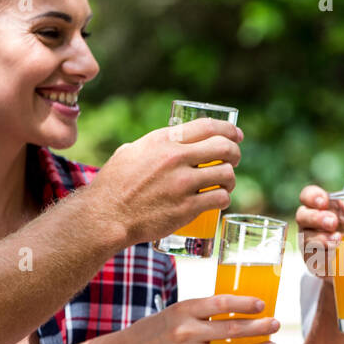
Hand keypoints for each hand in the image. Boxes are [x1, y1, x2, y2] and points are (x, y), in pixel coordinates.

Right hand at [94, 119, 242, 245]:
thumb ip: (154, 145)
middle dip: (235, 153)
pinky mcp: (187, 208)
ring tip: (225, 184)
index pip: (208, 126)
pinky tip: (219, 200)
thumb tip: (171, 142)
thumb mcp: (130, 152)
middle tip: (233, 160)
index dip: (229, 130)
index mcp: (163, 140)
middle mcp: (176, 158)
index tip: (236, 135)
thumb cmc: (114, 185)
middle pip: (224, 148)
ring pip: (227, 175)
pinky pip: (220, 199)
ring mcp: (183, 184)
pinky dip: (224, 199)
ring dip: (231, 180)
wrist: (106, 216)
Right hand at [106, 296, 276, 343]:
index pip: (221, 303)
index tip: (262, 304)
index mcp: (183, 310)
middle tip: (274, 325)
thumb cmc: (153, 332)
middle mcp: (185, 332)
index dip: (245, 304)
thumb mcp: (174, 314)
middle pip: (231, 330)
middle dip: (258, 328)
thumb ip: (201, 315)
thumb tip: (238, 314)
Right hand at [296, 184, 343, 281]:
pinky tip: (333, 260)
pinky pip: (312, 261)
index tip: (324, 201)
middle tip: (333, 222)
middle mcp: (310, 224)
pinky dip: (323, 260)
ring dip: (320, 240)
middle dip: (317, 218)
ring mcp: (309, 244)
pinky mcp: (313, 263)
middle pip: (303, 216)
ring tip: (337, 241)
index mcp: (321, 208)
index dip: (312, 196)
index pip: (308, 196)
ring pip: (306, 239)